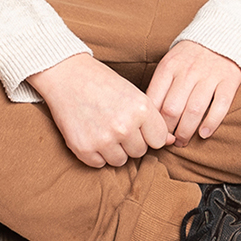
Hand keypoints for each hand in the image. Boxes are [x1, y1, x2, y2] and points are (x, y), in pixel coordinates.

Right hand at [29, 53, 173, 167]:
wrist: (67, 76)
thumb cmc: (103, 84)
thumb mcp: (134, 95)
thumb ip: (154, 120)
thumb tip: (173, 142)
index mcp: (141, 109)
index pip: (158, 141)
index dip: (147, 133)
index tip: (136, 124)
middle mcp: (124, 126)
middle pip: (139, 152)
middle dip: (130, 141)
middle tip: (116, 123)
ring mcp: (103, 139)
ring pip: (120, 160)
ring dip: (114, 149)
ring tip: (103, 127)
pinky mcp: (83, 148)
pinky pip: (99, 164)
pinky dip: (96, 153)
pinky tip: (91, 133)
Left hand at [146, 40, 240, 142]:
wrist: (222, 35)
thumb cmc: (190, 57)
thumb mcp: (170, 63)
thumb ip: (160, 86)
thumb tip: (148, 116)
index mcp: (169, 66)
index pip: (155, 100)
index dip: (152, 122)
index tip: (153, 133)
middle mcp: (188, 71)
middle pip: (173, 109)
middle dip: (168, 131)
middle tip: (168, 141)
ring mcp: (209, 76)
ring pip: (194, 110)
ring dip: (186, 132)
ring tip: (182, 141)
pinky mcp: (229, 81)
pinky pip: (219, 106)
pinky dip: (211, 123)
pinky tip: (204, 134)